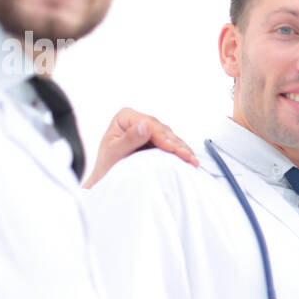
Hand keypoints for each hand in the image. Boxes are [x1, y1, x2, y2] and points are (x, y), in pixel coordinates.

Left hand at [83, 107, 198, 188]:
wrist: (107, 180)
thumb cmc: (106, 167)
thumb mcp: (115, 153)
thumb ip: (129, 139)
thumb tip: (145, 125)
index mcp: (125, 117)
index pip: (148, 125)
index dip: (162, 137)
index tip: (172, 149)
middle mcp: (138, 120)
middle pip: (162, 130)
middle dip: (175, 144)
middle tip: (187, 156)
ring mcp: (148, 130)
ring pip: (169, 136)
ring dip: (181, 148)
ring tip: (191, 160)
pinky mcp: (156, 140)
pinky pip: (171, 143)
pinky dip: (180, 151)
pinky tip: (189, 158)